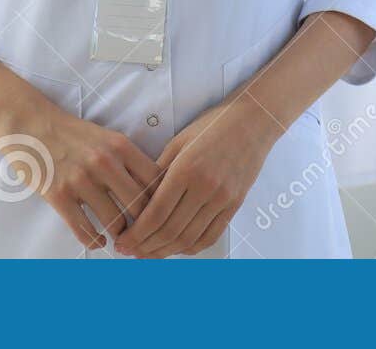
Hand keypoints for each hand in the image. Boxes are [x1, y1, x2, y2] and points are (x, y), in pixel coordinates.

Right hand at [24, 108, 164, 251]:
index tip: (162, 214)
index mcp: (121, 146)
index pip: (155, 181)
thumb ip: (128, 159)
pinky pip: (83, 228)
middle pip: (139, 205)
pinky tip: (99, 241)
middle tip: (146, 236)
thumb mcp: (107, 138)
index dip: (163, 202)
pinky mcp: (59, 194)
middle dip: (145, 225)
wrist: (30, 125)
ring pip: (114, 220)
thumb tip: (154, 188)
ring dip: (120, 235)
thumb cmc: (72, 134)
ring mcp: (81, 179)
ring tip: (123, 241)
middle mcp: (105, 162)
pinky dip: (94, 240)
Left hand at [114, 98, 276, 257]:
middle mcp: (205, 187)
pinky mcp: (235, 204)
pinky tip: (177, 248)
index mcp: (186, 169)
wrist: (253, 120)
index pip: (155, 214)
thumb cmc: (212, 126)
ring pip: (189, 238)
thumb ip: (158, 173)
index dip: (136, 235)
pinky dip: (191, 248)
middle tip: (130, 252)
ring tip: (149, 254)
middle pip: (170, 231)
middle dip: (145, 247)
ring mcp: (223, 198)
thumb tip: (138, 203)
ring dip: (165, 251)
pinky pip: (211, 235)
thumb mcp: (178, 143)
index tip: (122, 242)